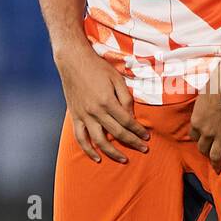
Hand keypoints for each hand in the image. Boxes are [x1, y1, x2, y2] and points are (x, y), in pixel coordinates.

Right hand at [55, 42, 148, 163]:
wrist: (73, 60)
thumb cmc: (97, 67)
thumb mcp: (117, 78)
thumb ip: (125, 99)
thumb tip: (131, 117)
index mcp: (108, 101)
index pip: (127, 122)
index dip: (139, 131)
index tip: (147, 137)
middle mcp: (95, 111)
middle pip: (117, 133)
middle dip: (133, 142)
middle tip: (143, 149)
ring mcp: (84, 115)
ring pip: (99, 141)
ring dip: (113, 153)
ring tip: (124, 159)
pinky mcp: (75, 117)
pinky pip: (80, 138)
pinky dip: (88, 150)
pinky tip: (97, 158)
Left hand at [189, 60, 220, 173]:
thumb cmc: (215, 86)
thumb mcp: (202, 99)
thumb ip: (202, 109)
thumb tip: (205, 109)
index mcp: (196, 122)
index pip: (194, 136)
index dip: (199, 139)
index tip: (203, 141)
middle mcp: (206, 132)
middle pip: (203, 149)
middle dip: (206, 154)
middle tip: (210, 159)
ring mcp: (220, 136)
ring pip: (215, 155)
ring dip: (216, 163)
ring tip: (219, 169)